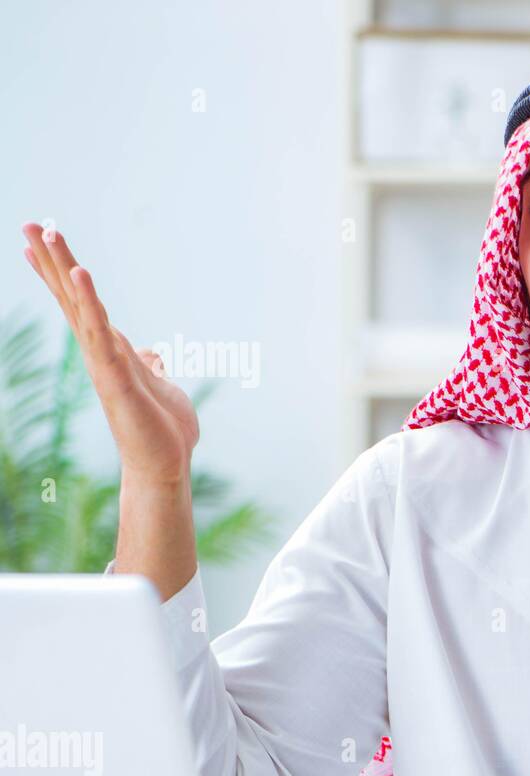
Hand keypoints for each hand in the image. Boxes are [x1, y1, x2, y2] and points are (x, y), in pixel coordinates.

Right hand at [20, 223, 197, 485]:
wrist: (165, 464)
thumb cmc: (162, 429)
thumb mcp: (160, 386)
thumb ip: (151, 367)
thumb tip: (154, 355)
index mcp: (110, 350)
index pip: (81, 304)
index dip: (63, 274)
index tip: (42, 243)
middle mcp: (100, 351)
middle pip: (71, 297)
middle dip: (53, 260)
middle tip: (31, 223)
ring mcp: (104, 361)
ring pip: (79, 306)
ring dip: (64, 269)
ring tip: (47, 234)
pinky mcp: (115, 374)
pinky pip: (100, 330)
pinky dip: (90, 302)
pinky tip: (81, 274)